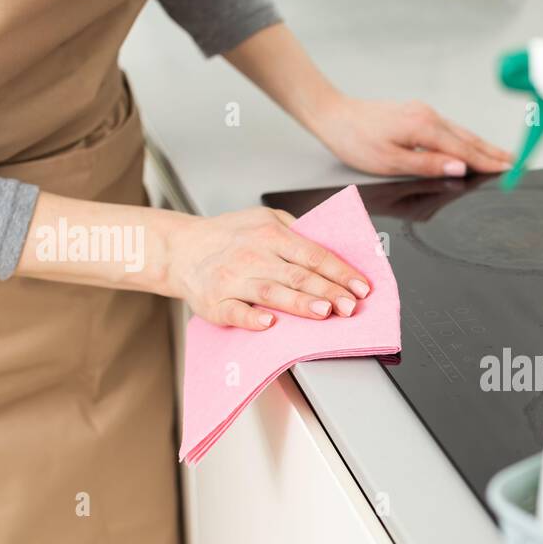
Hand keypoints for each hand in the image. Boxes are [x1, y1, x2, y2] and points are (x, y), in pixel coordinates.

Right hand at [164, 207, 369, 330]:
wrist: (181, 248)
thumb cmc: (230, 236)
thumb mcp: (264, 219)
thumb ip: (296, 233)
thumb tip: (333, 252)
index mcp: (271, 234)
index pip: (314, 254)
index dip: (340, 272)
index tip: (361, 287)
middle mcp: (253, 255)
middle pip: (298, 275)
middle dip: (328, 291)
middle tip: (350, 306)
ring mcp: (233, 279)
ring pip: (272, 292)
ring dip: (299, 303)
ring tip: (324, 312)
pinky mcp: (215, 303)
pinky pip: (236, 311)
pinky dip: (252, 318)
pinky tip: (269, 323)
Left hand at [312, 95, 512, 177]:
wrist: (334, 116)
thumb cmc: (355, 140)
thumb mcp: (390, 161)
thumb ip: (427, 165)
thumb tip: (458, 168)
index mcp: (424, 128)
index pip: (465, 150)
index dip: (489, 162)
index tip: (509, 169)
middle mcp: (428, 116)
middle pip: (468, 139)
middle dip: (493, 153)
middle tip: (516, 163)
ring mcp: (423, 112)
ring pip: (461, 133)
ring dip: (483, 146)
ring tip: (502, 156)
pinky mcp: (417, 113)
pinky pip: (450, 129)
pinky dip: (466, 140)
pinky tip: (472, 146)